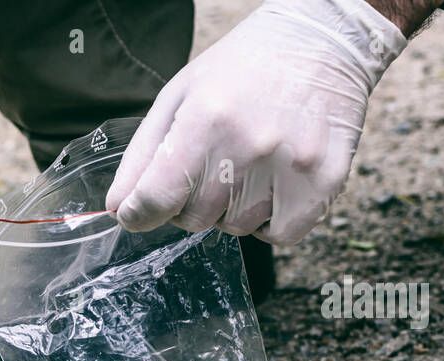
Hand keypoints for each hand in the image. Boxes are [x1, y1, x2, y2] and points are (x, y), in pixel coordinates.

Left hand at [106, 0, 406, 244]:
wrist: (323, 41)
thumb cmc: (242, 68)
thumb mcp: (179, 96)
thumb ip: (143, 156)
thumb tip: (118, 209)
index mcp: (206, 121)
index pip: (157, 199)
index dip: (139, 213)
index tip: (137, 211)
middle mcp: (250, 147)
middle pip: (194, 218)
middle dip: (189, 201)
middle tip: (208, 165)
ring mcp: (291, 167)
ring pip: (235, 228)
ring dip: (230, 208)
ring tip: (246, 164)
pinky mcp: (324, 182)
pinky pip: (279, 235)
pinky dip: (269, 221)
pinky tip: (271, 186)